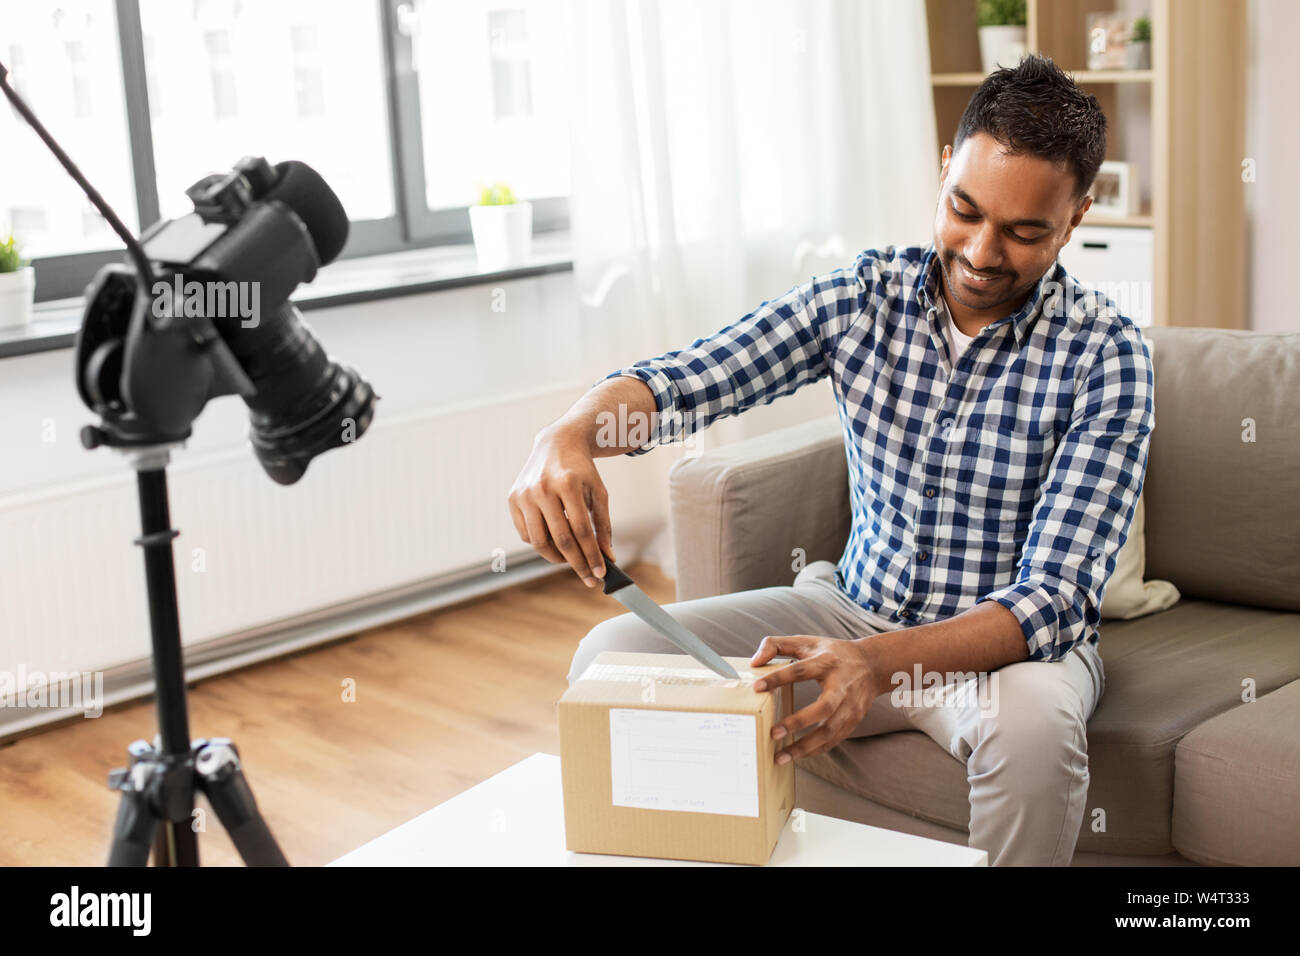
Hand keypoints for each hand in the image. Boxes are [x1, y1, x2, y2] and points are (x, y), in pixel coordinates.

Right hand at [507, 425, 614, 587]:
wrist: (557, 443)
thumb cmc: (581, 470)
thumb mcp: (599, 492)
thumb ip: (603, 525)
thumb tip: (608, 557)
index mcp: (567, 484)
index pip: (581, 530)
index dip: (591, 555)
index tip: (600, 573)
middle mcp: (542, 488)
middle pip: (560, 539)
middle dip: (577, 563)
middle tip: (588, 577)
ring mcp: (524, 494)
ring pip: (539, 541)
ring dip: (557, 558)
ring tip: (572, 560)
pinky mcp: (512, 498)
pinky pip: (526, 534)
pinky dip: (541, 543)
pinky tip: (554, 541)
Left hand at [750, 635, 882, 763]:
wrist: (872, 665)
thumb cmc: (832, 653)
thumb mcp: (806, 642)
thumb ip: (776, 645)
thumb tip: (754, 663)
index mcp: (826, 662)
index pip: (800, 670)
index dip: (778, 678)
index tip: (757, 687)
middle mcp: (841, 685)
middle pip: (823, 707)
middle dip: (798, 722)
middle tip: (773, 733)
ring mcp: (850, 705)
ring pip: (830, 730)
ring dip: (805, 746)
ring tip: (780, 756)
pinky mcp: (854, 719)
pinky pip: (834, 739)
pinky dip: (816, 750)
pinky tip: (798, 755)